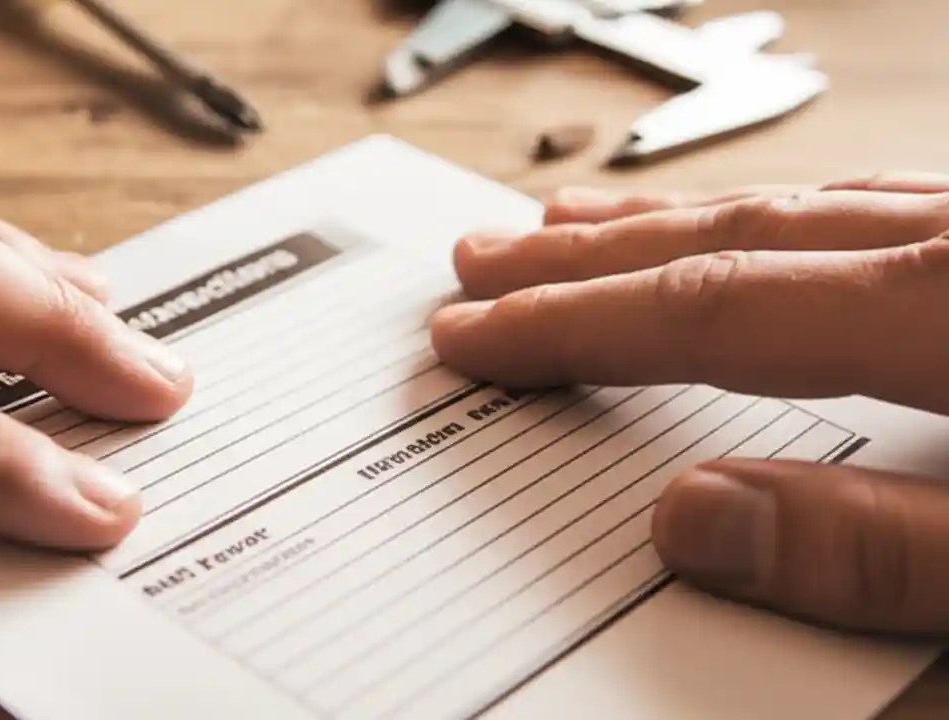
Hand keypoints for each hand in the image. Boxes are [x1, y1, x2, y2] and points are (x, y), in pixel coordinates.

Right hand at [431, 173, 948, 636]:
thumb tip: (693, 523)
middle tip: (484, 258)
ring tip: (577, 222)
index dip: (577, 324)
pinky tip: (754, 224)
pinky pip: (865, 205)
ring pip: (795, 208)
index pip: (710, 313)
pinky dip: (775, 215)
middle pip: (730, 240)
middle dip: (588, 256)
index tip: (480, 333)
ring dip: (669, 224)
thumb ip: (877, 550)